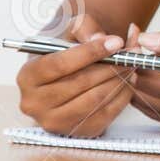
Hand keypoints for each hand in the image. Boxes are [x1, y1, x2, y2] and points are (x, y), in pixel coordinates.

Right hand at [16, 13, 135, 137]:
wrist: (71, 74)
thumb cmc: (69, 50)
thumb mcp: (71, 32)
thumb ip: (84, 28)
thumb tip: (100, 39)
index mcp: (27, 77)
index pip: (60, 64)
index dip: (91, 52)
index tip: (116, 42)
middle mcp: (34, 103)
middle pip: (80, 83)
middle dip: (112, 66)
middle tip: (132, 53)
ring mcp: (55, 121)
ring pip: (95, 99)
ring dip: (120, 80)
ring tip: (132, 65)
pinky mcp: (77, 131)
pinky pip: (107, 113)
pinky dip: (123, 95)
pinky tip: (130, 80)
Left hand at [129, 29, 159, 129]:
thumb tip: (145, 40)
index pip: (142, 77)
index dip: (134, 54)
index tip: (136, 35)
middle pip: (137, 91)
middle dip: (134, 65)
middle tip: (142, 42)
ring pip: (142, 101)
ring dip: (142, 78)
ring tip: (155, 54)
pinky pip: (155, 107)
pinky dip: (152, 89)